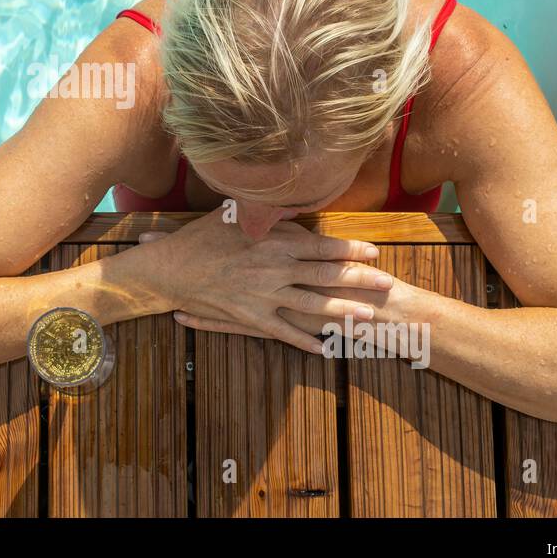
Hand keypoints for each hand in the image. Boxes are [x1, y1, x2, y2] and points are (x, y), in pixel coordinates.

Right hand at [131, 206, 396, 353]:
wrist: (170, 269)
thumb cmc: (200, 239)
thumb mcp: (234, 216)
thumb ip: (268, 215)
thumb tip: (294, 208)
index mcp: (273, 242)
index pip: (322, 246)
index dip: (350, 249)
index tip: (374, 251)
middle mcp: (275, 269)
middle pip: (326, 276)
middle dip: (360, 280)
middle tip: (387, 284)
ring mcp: (264, 296)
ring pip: (312, 305)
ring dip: (342, 312)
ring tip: (368, 317)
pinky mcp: (251, 317)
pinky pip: (284, 332)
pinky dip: (304, 341)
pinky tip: (324, 348)